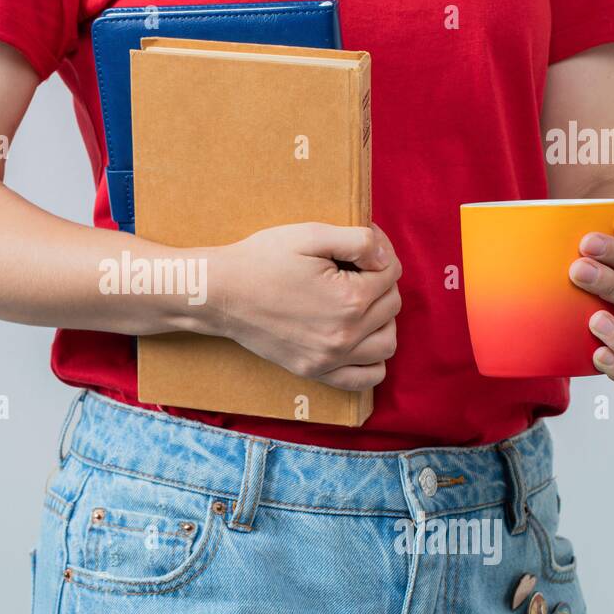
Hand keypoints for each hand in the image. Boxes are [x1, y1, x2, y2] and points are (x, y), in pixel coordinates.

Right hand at [209, 223, 401, 390]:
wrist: (221, 293)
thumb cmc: (262, 259)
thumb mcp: (310, 234)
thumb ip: (358, 241)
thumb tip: (385, 256)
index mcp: (350, 299)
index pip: (391, 272)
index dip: (379, 252)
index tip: (359, 247)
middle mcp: (346, 335)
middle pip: (392, 305)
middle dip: (380, 281)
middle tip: (354, 268)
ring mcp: (331, 358)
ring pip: (387, 343)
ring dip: (382, 320)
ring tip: (360, 302)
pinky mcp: (315, 371)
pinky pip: (366, 378)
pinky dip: (373, 361)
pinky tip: (360, 340)